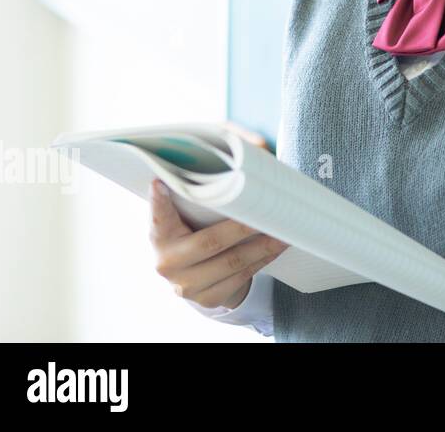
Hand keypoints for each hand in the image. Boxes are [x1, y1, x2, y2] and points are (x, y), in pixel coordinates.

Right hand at [149, 124, 290, 309]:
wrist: (195, 271)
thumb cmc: (199, 224)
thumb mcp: (196, 204)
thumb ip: (215, 171)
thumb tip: (257, 146)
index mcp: (159, 234)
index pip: (158, 215)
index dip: (158, 201)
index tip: (160, 182)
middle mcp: (167, 261)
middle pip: (210, 242)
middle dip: (244, 228)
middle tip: (268, 212)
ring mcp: (185, 285)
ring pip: (232, 263)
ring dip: (263, 246)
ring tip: (286, 231)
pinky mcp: (207, 299)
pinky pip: (241, 279)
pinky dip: (263, 261)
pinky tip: (278, 247)